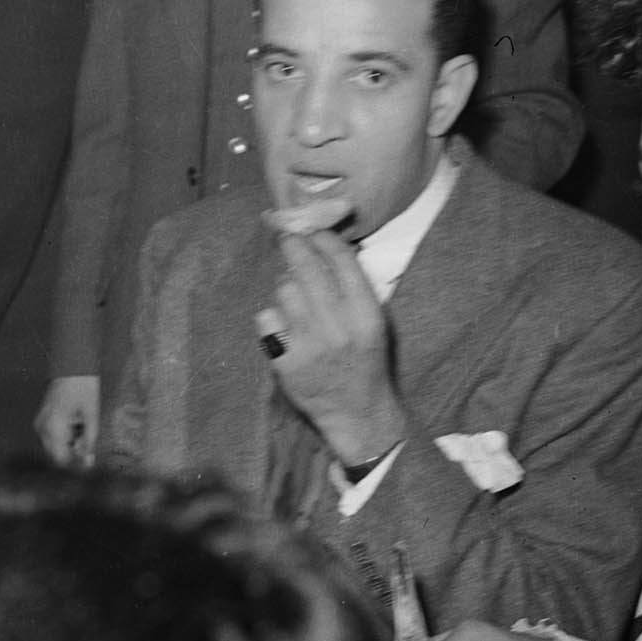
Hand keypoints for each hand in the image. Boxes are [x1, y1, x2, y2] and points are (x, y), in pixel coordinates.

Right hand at [36, 375, 99, 465]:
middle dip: (73, 452)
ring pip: (55, 447)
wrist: (72, 365)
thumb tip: (87, 462)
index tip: (89, 458)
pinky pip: (52, 437)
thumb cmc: (84, 388)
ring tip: (82, 425)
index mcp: (53, 427)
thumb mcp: (92, 416)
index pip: (60, 460)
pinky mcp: (42, 419)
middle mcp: (42, 427)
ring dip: (69, 444)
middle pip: (56, 455)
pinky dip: (65, 436)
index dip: (75, 463)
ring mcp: (40, 423)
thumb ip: (89, 440)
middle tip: (88, 437)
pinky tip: (75, 422)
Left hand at [257, 222, 403, 465]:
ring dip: (286, 287)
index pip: (341, 259)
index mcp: (366, 314)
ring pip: (283, 290)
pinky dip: (273, 318)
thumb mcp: (374, 320)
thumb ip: (353, 285)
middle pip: (305, 267)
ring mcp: (310, 345)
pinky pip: (267, 319)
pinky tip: (286, 328)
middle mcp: (338, 327)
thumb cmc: (365, 358)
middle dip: (292, 244)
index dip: (321, 236)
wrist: (357, 412)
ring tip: (296, 299)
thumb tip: (322, 242)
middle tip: (285, 235)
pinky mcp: (286, 362)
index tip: (310, 228)